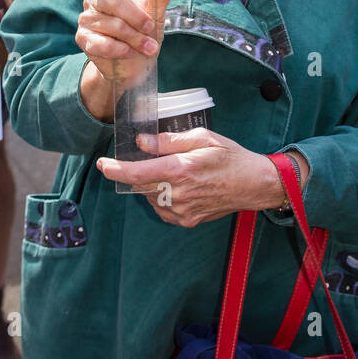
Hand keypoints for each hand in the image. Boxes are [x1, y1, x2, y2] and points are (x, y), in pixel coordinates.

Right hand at [77, 0, 175, 119]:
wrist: (134, 65)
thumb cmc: (142, 32)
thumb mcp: (156, 11)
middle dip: (136, 17)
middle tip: (150, 28)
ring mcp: (86, 18)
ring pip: (111, 24)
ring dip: (135, 38)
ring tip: (147, 46)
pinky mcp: (83, 39)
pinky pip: (101, 43)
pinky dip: (120, 50)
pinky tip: (129, 52)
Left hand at [96, 128, 297, 227]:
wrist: (254, 184)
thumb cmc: (230, 157)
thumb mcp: (202, 138)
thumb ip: (168, 141)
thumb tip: (142, 141)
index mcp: (179, 170)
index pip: (136, 173)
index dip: (115, 169)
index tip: (103, 164)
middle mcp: (178, 194)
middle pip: (140, 185)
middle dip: (138, 172)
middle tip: (153, 160)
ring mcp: (182, 210)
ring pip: (150, 197)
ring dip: (152, 185)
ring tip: (175, 172)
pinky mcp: (187, 220)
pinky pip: (163, 209)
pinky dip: (162, 197)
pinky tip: (178, 187)